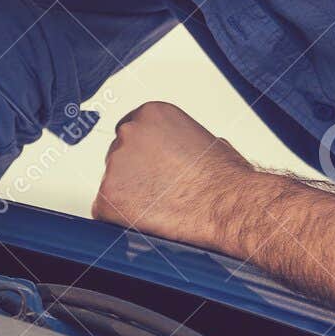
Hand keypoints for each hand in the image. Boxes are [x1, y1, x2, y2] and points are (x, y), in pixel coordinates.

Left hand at [91, 101, 251, 245]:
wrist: (228, 206)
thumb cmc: (225, 178)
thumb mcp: (205, 140)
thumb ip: (179, 140)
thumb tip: (178, 152)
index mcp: (151, 114)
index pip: (131, 133)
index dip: (142, 158)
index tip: (152, 172)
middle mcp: (128, 132)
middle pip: (118, 158)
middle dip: (134, 177)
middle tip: (159, 195)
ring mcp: (115, 163)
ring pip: (113, 185)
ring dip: (129, 198)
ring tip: (162, 209)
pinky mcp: (108, 196)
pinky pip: (107, 212)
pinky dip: (122, 220)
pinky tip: (149, 222)